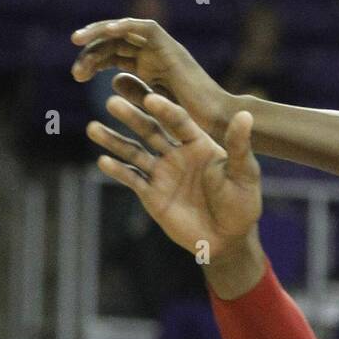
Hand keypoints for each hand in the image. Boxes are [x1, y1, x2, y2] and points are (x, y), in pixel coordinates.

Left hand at [71, 18, 231, 137]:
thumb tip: (113, 80)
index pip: (112, 56)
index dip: (92, 61)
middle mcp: (153, 56)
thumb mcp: (155, 113)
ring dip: (99, 31)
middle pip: (114, 43)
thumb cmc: (191, 129)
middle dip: (91, 50)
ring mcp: (161, 50)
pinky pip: (143, 28)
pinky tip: (106, 32)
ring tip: (77, 39)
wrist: (217, 126)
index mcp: (148, 70)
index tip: (76, 75)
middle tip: (75, 67)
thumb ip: (135, 95)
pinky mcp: (169, 46)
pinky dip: (125, 26)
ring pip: (123, 31)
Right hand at [87, 91, 261, 261]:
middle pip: (149, 129)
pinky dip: (117, 171)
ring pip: (134, 151)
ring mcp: (162, 173)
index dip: (165, 110)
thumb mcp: (244, 174)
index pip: (177, 120)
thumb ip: (239, 146)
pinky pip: (132, 179)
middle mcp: (176, 153)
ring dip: (114, 140)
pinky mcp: (152, 194)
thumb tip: (245, 115)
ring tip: (93, 129)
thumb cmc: (242, 205)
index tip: (150, 98)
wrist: (228, 240)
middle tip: (111, 101)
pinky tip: (102, 161)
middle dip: (130, 116)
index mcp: (197, 142)